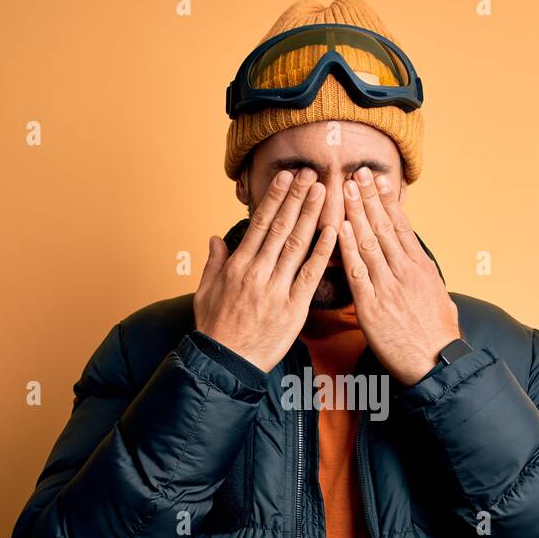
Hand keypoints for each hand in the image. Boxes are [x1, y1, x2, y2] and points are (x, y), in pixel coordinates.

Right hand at [194, 167, 336, 371]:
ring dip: (311, 215)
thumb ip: (213, 263)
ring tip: (323, 192)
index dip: (275, 198)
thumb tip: (215, 238)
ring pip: (296, 245)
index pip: (260, 224)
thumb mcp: (205, 293)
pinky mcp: (293, 308)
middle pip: (281, 227)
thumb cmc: (215, 330)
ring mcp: (276, 289)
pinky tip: (333, 232)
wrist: (226, 363)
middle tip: (311, 174)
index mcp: (237, 265)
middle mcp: (257, 272)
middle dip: (296, 198)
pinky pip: (311, 276)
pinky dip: (322, 252)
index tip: (285, 178)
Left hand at [337, 166, 460, 384]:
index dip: (389, 201)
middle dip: (369, 198)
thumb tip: (420, 263)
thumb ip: (425, 277)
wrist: (438, 364)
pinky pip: (357, 271)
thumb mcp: (439, 299)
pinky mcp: (372, 307)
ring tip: (345, 189)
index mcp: (421, 268)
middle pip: (383, 227)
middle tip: (357, 173)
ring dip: (355, 213)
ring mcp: (388, 287)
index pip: (402, 227)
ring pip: (369, 242)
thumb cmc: (439, 337)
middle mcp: (405, 272)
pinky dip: (348, 247)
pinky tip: (340, 228)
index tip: (380, 181)